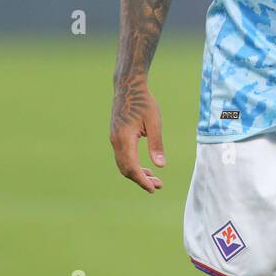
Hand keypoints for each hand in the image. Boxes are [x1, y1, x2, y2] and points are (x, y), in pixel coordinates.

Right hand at [109, 79, 165, 193]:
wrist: (128, 87)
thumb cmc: (144, 102)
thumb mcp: (154, 122)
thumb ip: (156, 144)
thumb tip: (161, 166)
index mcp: (124, 139)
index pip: (132, 167)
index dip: (142, 181)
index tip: (154, 189)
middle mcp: (116, 141)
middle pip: (126, 169)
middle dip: (141, 180)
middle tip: (158, 185)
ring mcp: (114, 139)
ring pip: (123, 164)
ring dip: (137, 173)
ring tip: (154, 178)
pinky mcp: (115, 136)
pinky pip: (122, 157)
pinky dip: (132, 165)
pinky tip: (145, 166)